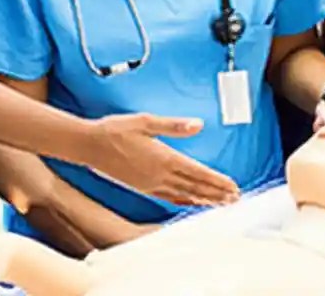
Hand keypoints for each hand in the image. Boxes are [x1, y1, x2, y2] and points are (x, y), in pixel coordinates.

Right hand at [85, 113, 238, 205]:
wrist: (89, 145)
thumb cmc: (116, 130)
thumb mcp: (146, 121)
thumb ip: (174, 125)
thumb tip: (198, 124)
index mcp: (163, 158)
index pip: (197, 172)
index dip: (217, 181)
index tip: (233, 187)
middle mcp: (159, 175)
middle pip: (195, 187)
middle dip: (216, 193)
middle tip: (235, 198)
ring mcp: (151, 184)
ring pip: (184, 195)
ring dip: (204, 199)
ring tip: (221, 203)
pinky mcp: (143, 187)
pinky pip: (169, 198)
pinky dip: (184, 201)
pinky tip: (192, 202)